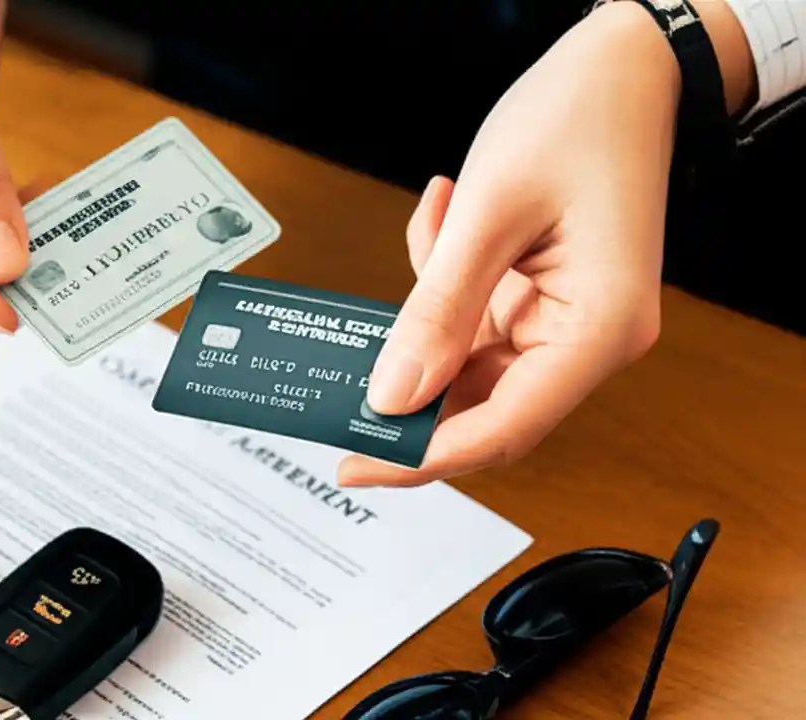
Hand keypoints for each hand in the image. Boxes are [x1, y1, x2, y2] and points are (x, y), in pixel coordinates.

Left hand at [340, 1, 754, 486]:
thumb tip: (393, 394)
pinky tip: (443, 222)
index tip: (357, 462)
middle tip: (340, 390)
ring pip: (472, 365)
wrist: (626, 65)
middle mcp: (592, 337)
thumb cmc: (581, 117)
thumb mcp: (489, 213)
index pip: (504, 426)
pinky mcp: (545, 298)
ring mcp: (569, 320)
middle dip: (411, 396)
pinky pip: (476, 322)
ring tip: (421, 247)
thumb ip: (438, 310)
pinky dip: (442, 287)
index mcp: (600, 328)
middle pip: (487, 408)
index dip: (424, 456)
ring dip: (424, 324)